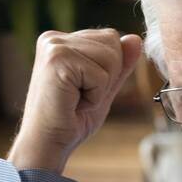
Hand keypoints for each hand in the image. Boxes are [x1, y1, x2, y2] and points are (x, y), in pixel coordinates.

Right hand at [7, 28, 142, 173]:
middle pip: (113, 43)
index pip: (110, 38)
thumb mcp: (103, 88)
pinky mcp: (58, 60)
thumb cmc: (70, 119)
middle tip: (79, 96)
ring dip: (101, 87)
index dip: (108, 70)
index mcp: (61, 40)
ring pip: (111, 57)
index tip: (82, 89)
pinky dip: (94, 97)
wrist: (46, 144)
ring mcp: (54, 47)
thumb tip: (135, 39)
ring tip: (75, 99)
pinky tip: (72, 103)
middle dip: (107, 76)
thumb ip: (119, 64)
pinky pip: (101, 75)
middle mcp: (54, 38)